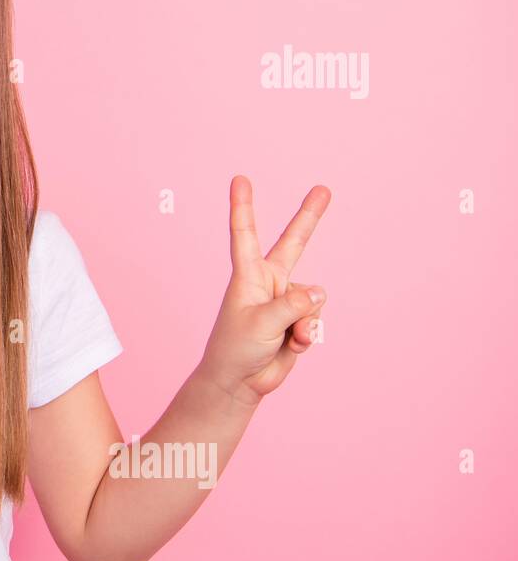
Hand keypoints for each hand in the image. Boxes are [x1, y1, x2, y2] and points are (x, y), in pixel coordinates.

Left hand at [198, 175, 330, 408]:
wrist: (240, 381)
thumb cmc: (236, 348)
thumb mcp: (262, 323)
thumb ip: (293, 305)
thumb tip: (320, 291)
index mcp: (248, 276)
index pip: (245, 234)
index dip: (243, 206)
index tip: (240, 179)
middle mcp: (268, 282)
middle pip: (293, 243)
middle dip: (309, 217)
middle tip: (324, 189)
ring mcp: (285, 299)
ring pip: (314, 297)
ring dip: (304, 321)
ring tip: (285, 336)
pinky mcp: (298, 318)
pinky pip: (317, 318)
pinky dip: (309, 334)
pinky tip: (293, 344)